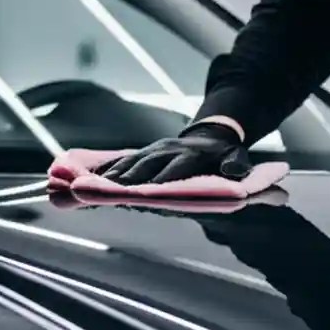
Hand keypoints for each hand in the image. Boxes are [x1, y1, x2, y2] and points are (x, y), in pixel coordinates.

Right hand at [99, 122, 250, 184]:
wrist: (213, 135)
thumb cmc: (225, 155)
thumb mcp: (237, 157)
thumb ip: (236, 165)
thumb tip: (234, 172)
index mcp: (191, 154)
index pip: (174, 169)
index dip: (161, 181)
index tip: (147, 194)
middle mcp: (168, 150)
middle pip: (146, 165)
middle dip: (129, 179)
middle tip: (112, 193)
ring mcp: (154, 149)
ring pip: (130, 161)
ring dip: (113, 174)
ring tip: (96, 187)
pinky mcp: (145, 151)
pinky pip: (123, 158)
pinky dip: (108, 167)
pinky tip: (93, 178)